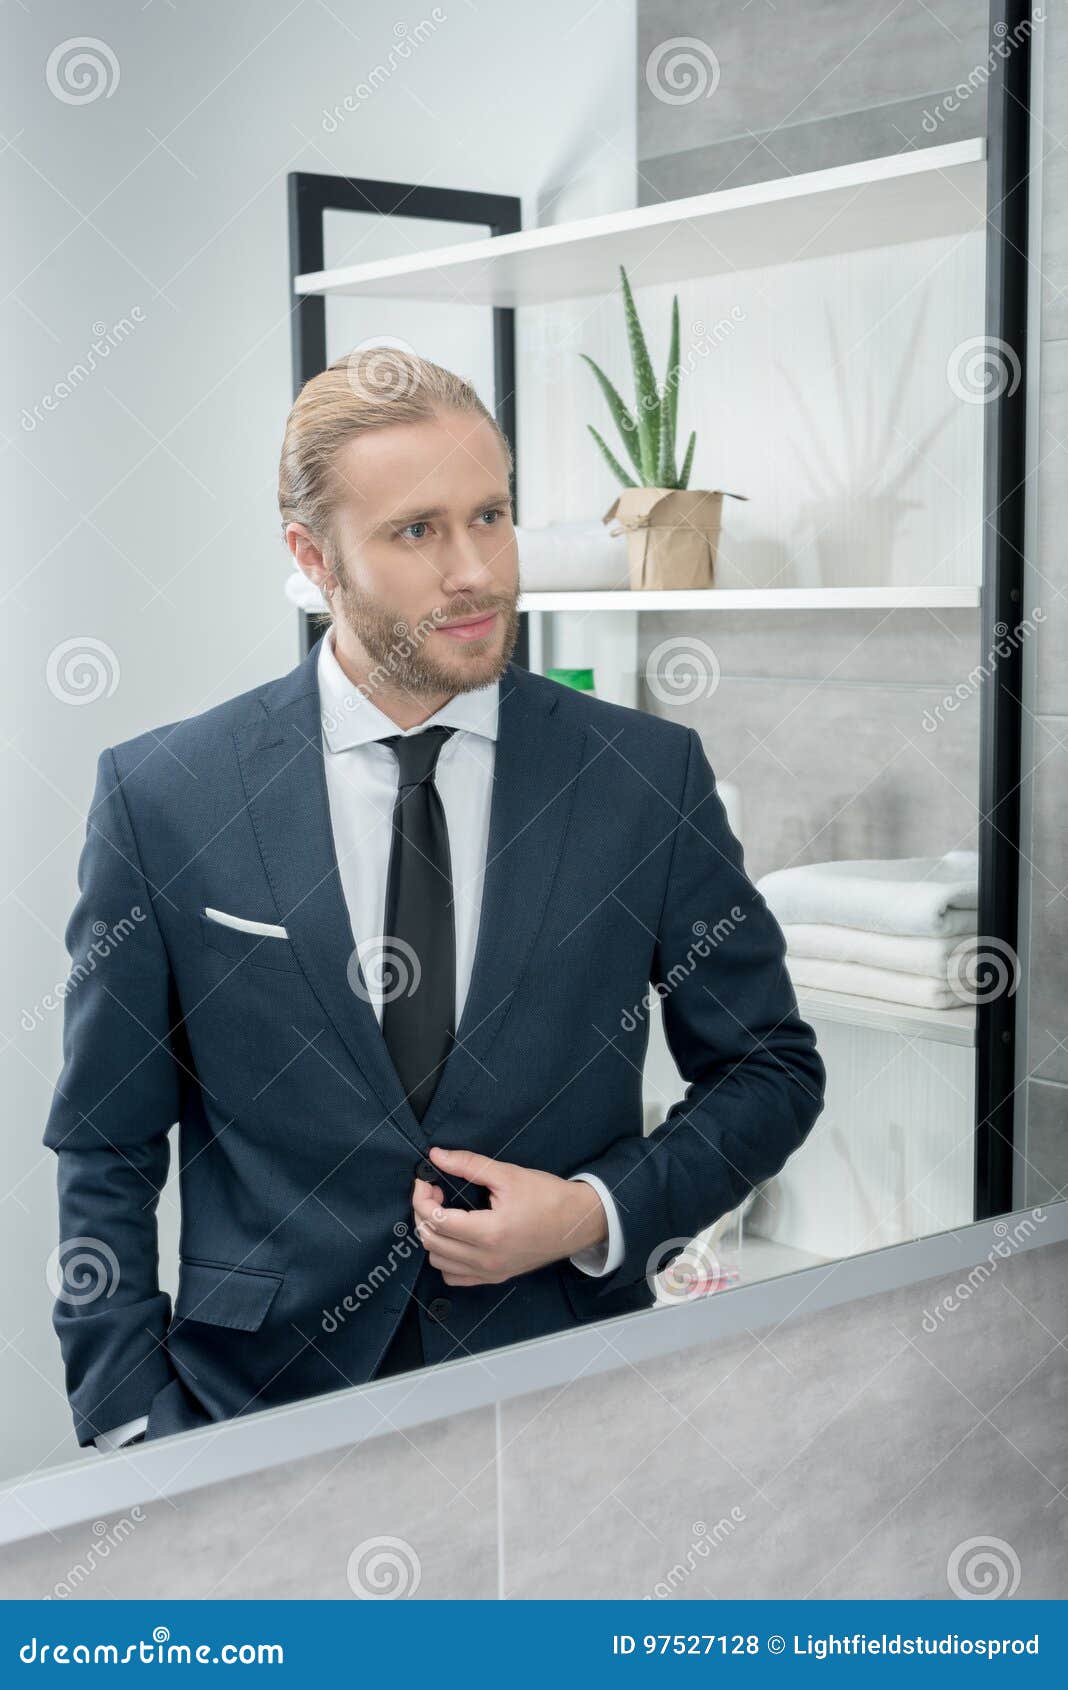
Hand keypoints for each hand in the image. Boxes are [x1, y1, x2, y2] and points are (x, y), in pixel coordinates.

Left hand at [411, 1147, 607, 1285]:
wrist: (578, 1222)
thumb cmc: (547, 1196)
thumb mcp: (508, 1174)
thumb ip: (468, 1164)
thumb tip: (436, 1155)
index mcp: (489, 1232)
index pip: (436, 1220)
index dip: (421, 1197)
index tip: (426, 1180)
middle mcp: (486, 1259)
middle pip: (431, 1242)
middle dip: (423, 1213)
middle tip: (435, 1191)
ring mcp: (490, 1273)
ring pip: (438, 1261)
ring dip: (433, 1235)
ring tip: (445, 1213)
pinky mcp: (495, 1278)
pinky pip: (454, 1277)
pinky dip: (446, 1258)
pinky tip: (455, 1237)